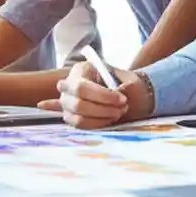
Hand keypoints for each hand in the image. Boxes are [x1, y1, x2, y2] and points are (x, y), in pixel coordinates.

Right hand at [38, 61, 153, 128]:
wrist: (124, 92)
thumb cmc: (124, 83)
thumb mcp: (129, 79)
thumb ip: (127, 85)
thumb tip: (120, 92)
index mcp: (80, 70)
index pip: (82, 86)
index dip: (103, 96)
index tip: (123, 100)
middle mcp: (68, 86)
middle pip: (78, 104)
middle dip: (103, 110)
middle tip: (123, 109)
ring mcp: (66, 103)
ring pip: (78, 118)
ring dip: (101, 119)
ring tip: (118, 113)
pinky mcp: (70, 117)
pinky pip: (80, 126)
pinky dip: (98, 125)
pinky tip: (111, 119)